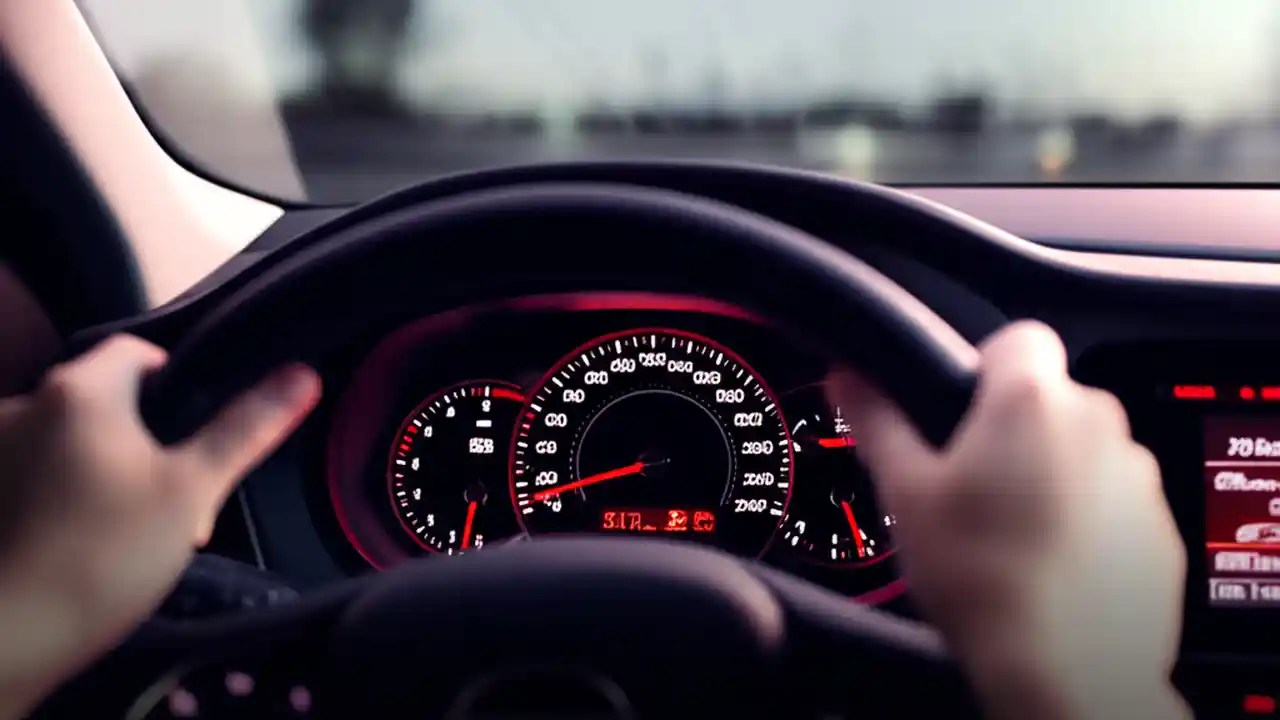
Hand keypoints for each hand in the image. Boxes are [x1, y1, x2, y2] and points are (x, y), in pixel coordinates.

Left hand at [0, 335, 319, 718]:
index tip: (200, 434)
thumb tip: (302, 374)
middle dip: (150, 440)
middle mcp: (23, 406)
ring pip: (76, 442)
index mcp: (77, 390)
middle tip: (182, 498)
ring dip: (111, 470)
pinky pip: (44, 475)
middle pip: (108, 400)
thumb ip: (246, 427)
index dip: (178, 382)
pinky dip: (73, 495)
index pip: (137, 351)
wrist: (11, 639)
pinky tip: (93, 543)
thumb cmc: (107, 552)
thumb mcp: (193, 488)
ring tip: (141, 529)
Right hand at [830, 322, 1188, 719]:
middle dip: (1012, 430)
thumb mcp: (905, 493)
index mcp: (1030, 401)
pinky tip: (1047, 563)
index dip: (983, 366)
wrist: (1063, 669)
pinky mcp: (1158, 527)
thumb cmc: (980, 578)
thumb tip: (848, 375)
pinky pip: (1114, 501)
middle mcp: (1096, 424)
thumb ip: (875, 420)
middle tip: (970, 486)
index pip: (1017, 337)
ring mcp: (1137, 476)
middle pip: (1048, 399)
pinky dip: (1086, 520)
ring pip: (1083, 451)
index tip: (961, 411)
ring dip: (1052, 474)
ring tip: (1008, 533)